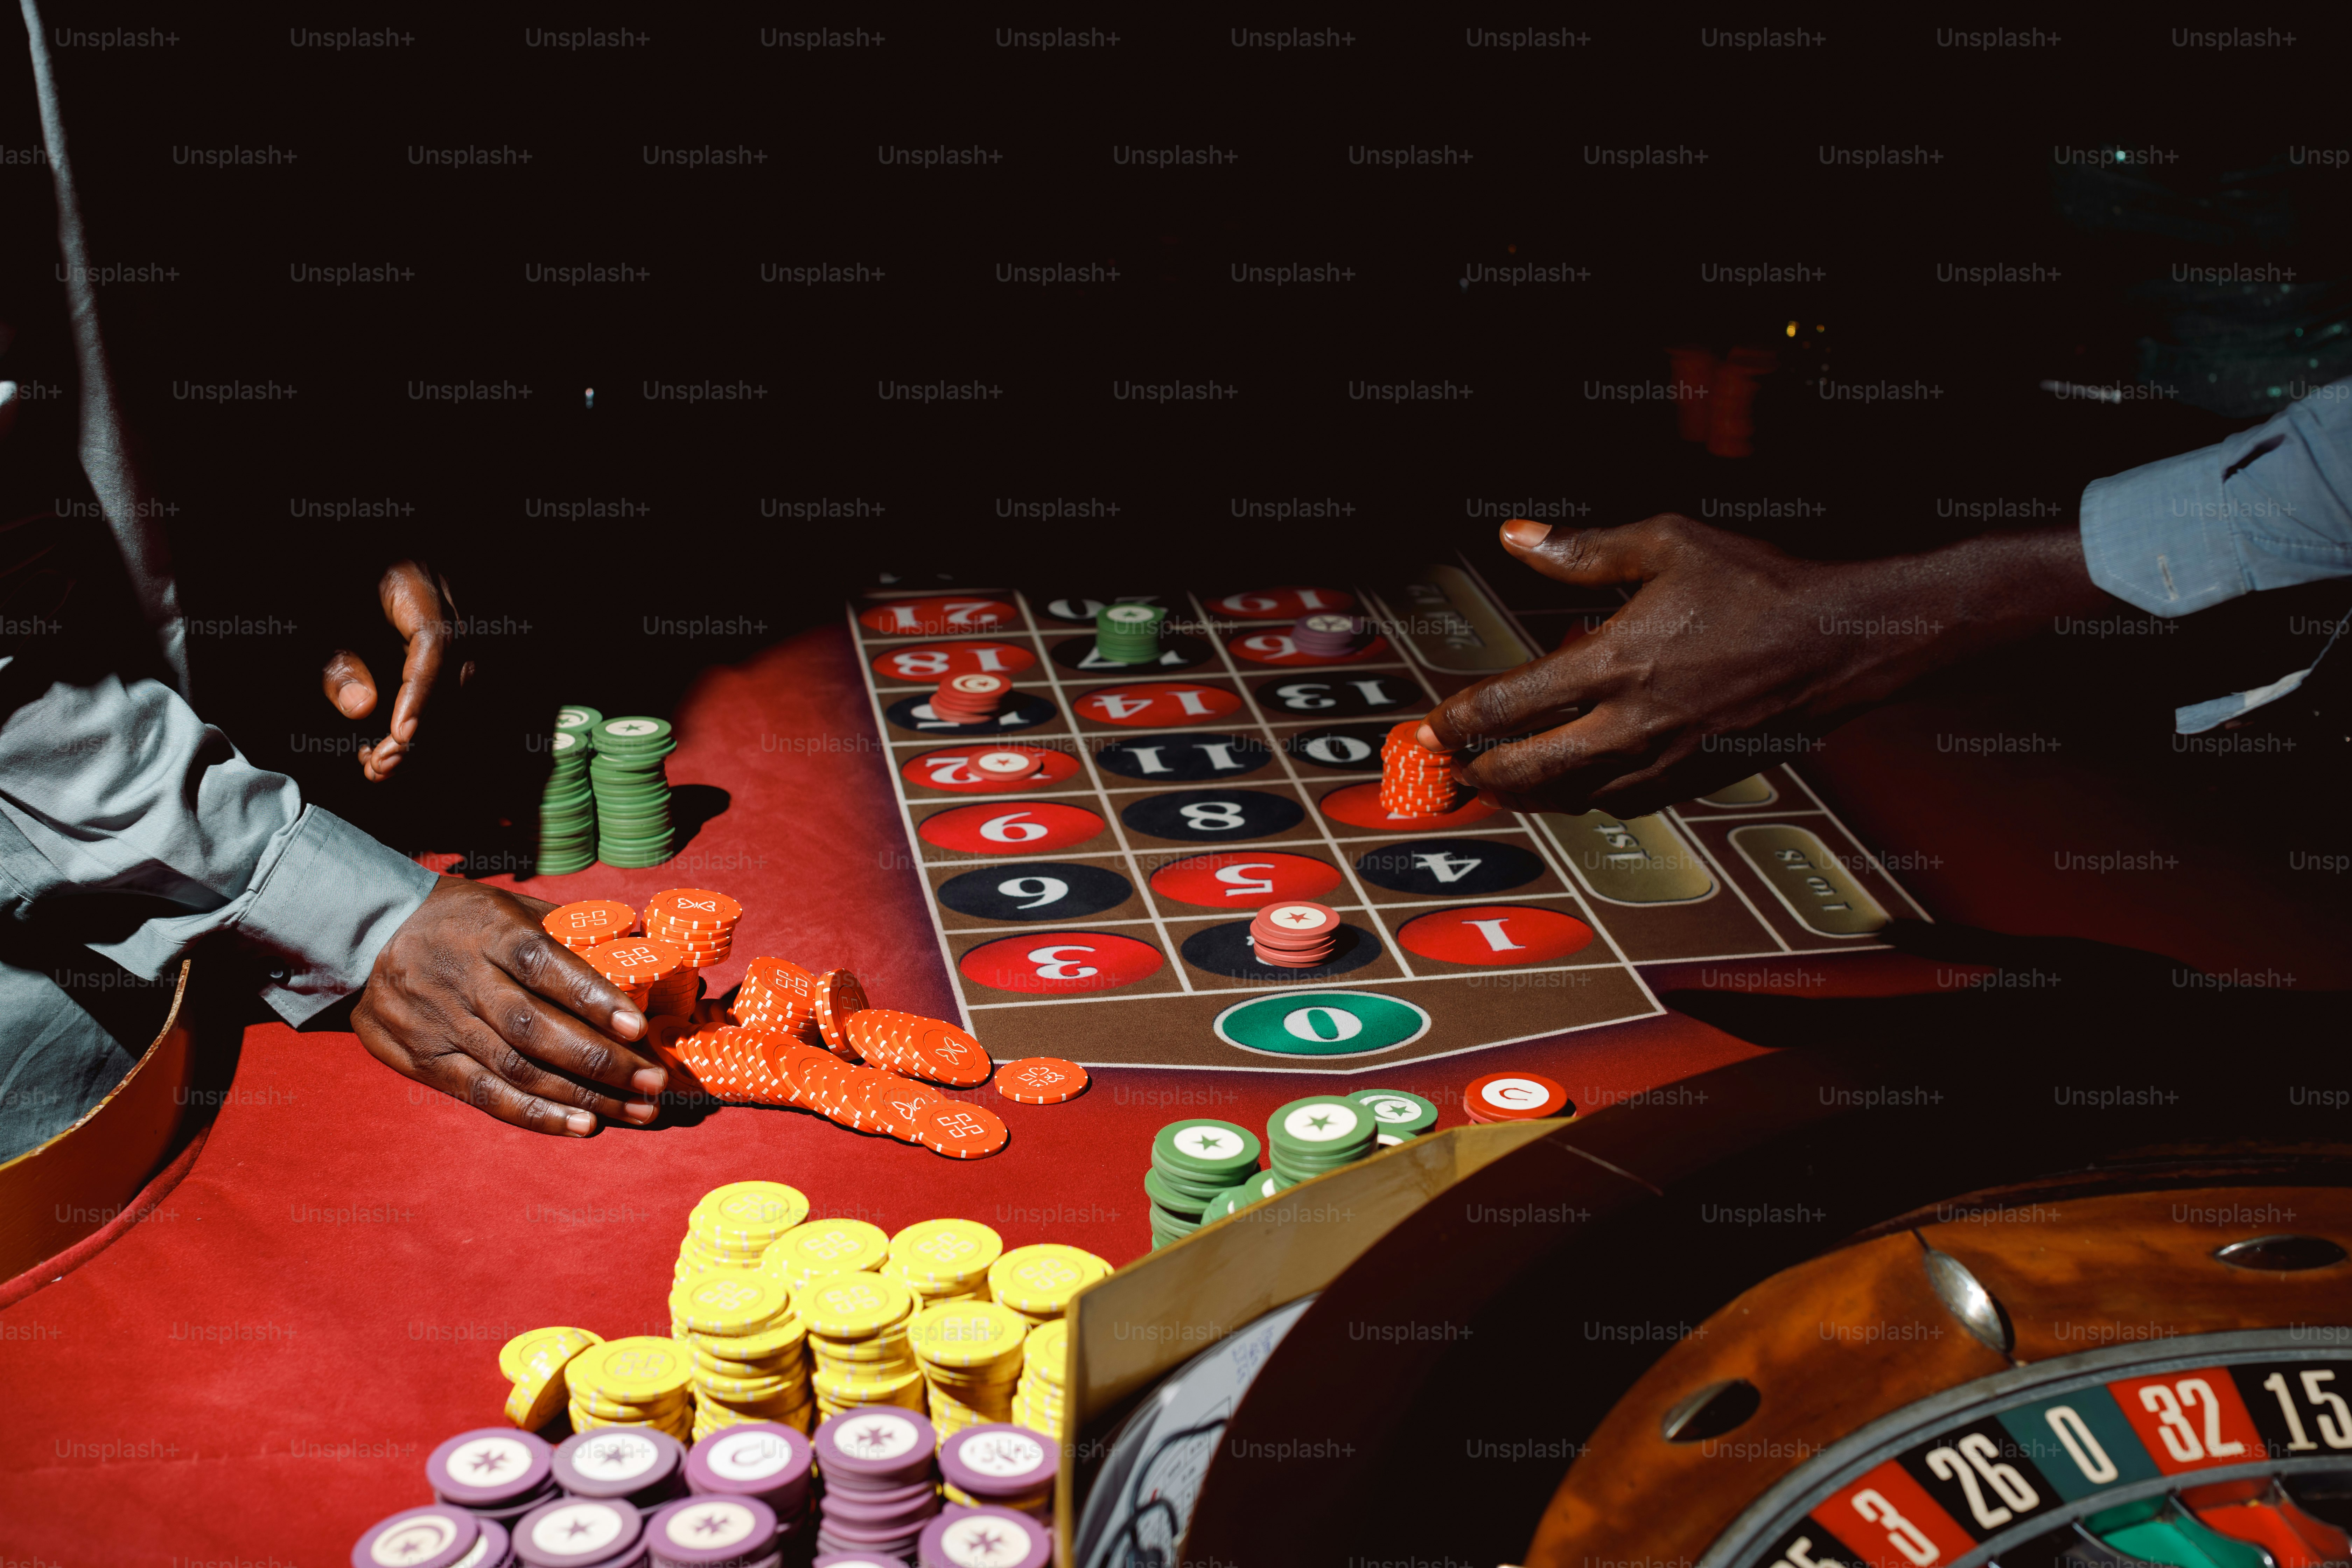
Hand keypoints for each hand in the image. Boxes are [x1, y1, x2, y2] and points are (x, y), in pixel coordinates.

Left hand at [322, 560, 474, 781]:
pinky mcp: (437, 644)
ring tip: (381, 764)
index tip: (402, 734)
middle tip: (382, 764)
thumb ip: (333, 661)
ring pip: (458, 685)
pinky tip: (389, 747)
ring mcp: (446, 620)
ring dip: (426, 733)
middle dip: (425, 725)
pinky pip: (445, 686)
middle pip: (457, 669)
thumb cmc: (318, 586)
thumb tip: (360, 708)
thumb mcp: (312, 619)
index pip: (435, 639)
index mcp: (411, 578)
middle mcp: (440, 598)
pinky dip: (421, 721)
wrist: (325, 563)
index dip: (422, 690)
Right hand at [352, 878, 666, 1134]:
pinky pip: (485, 1096)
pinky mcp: (425, 1061)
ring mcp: (442, 1025)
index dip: (592, 998)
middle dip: (601, 1062)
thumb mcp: (509, 907)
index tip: (638, 1026)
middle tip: (654, 1082)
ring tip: (636, 1111)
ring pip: (517, 1070)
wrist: (369, 934)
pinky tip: (581, 1125)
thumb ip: (568, 929)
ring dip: (582, 1096)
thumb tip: (639, 948)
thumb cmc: (462, 919)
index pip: (544, 967)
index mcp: (490, 935)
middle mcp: (465, 982)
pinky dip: (536, 1115)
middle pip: (535, 1030)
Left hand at [1422, 515, 2110, 818]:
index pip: (1509, 707)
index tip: (1425, 730)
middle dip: (1476, 777)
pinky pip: (1620, 804)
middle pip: (1527, 771)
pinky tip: (1566, 788)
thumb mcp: (1667, 543)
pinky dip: (1580, 800)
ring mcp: (1664, 758)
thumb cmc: (1758, 586)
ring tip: (1492, 786)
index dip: (1456, 723)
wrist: (1838, 641)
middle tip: (1445, 775)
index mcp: (1616, 662)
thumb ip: (1583, 549)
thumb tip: (1516, 537)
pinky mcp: (1693, 778)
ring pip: (1570, 797)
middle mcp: (1632, 722)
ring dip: (1522, 796)